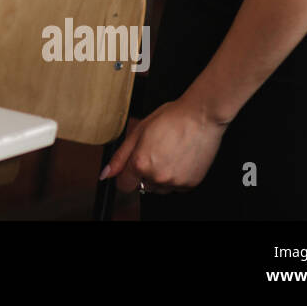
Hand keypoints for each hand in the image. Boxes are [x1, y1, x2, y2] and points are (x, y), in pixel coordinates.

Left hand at [101, 95, 227, 193]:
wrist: (201, 117)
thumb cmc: (171, 119)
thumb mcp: (138, 132)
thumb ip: (120, 156)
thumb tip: (106, 174)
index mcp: (141, 163)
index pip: (123, 185)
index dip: (125, 176)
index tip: (130, 169)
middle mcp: (157, 177)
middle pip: (142, 186)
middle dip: (144, 173)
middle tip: (155, 151)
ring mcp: (175, 182)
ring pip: (159, 188)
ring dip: (160, 177)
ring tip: (169, 153)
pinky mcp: (190, 184)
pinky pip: (176, 187)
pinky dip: (176, 177)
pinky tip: (180, 158)